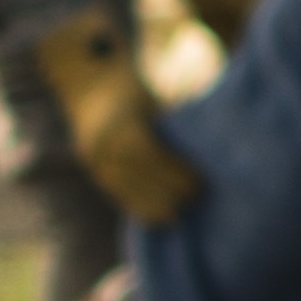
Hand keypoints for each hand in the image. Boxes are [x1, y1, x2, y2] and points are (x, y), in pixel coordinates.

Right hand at [29, 10, 199, 223]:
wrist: (87, 85)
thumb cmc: (133, 84)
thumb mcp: (154, 90)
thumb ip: (176, 112)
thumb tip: (213, 135)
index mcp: (120, 123)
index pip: (150, 155)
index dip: (175, 173)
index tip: (199, 182)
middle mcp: (102, 144)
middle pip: (139, 178)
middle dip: (169, 192)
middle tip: (197, 198)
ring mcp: (94, 160)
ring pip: (127, 192)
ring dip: (156, 205)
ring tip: (181, 212)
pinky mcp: (93, 170)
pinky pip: (118, 195)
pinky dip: (140, 206)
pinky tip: (162, 215)